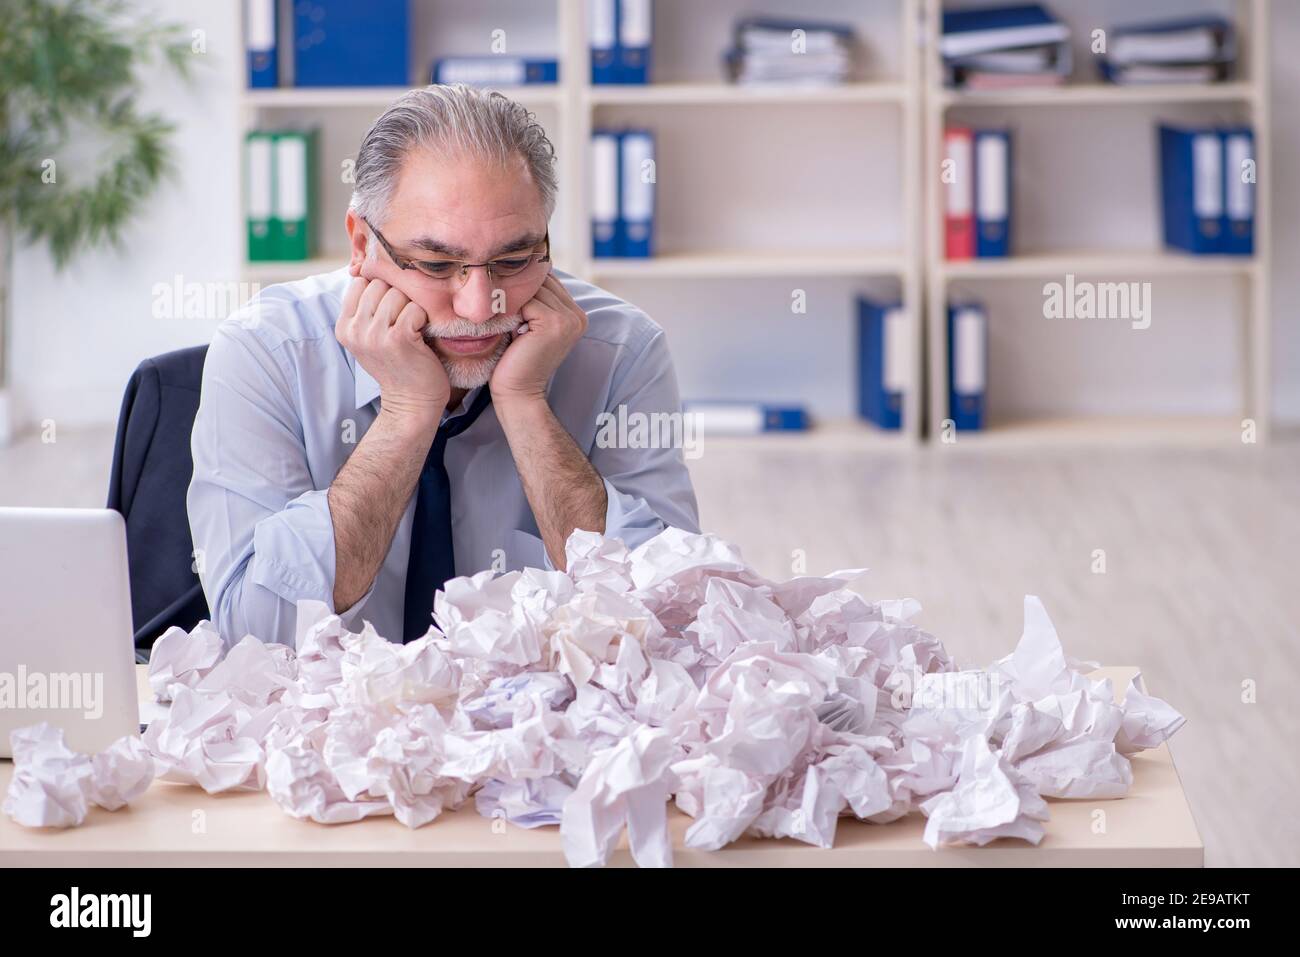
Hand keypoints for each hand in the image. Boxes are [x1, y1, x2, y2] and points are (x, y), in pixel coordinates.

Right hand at [334, 275, 449, 425]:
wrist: (412, 402)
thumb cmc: (398, 364)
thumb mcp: (370, 337)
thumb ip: (365, 308)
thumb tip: (370, 266)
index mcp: (344, 327)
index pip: (361, 282)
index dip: (381, 290)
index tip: (390, 312)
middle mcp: (355, 330)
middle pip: (380, 284)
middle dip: (398, 297)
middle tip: (404, 323)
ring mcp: (375, 335)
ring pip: (397, 293)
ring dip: (411, 308)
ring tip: (411, 331)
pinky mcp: (398, 339)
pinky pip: (414, 308)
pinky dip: (422, 319)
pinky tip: (420, 336)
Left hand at [490, 272, 587, 405]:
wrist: (518, 393)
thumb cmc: (515, 360)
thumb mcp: (528, 325)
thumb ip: (533, 301)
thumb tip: (518, 268)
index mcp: (575, 314)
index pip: (546, 280)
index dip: (524, 289)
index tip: (510, 306)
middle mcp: (577, 315)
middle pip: (540, 281)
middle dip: (519, 293)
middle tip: (508, 319)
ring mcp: (569, 319)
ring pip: (532, 289)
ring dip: (514, 303)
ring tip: (509, 326)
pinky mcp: (555, 323)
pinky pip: (527, 301)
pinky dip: (512, 312)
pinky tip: (510, 331)